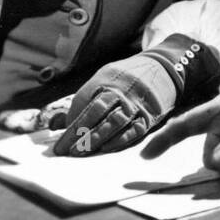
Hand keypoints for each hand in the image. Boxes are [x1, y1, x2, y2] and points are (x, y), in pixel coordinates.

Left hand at [52, 54, 177, 155]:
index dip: (70, 122)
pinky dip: (120, 140)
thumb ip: (82, 100)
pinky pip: (135, 129)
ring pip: (115, 121)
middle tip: (65, 150)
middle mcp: (121, 88)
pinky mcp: (150, 114)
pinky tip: (105, 149)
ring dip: (96, 138)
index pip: (83, 101)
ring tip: (80, 153)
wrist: (163, 67)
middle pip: (97, 111)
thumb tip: (55, 125)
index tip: (60, 140)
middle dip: (79, 132)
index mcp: (106, 78)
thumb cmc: (125, 78)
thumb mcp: (103, 78)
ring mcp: (137, 101)